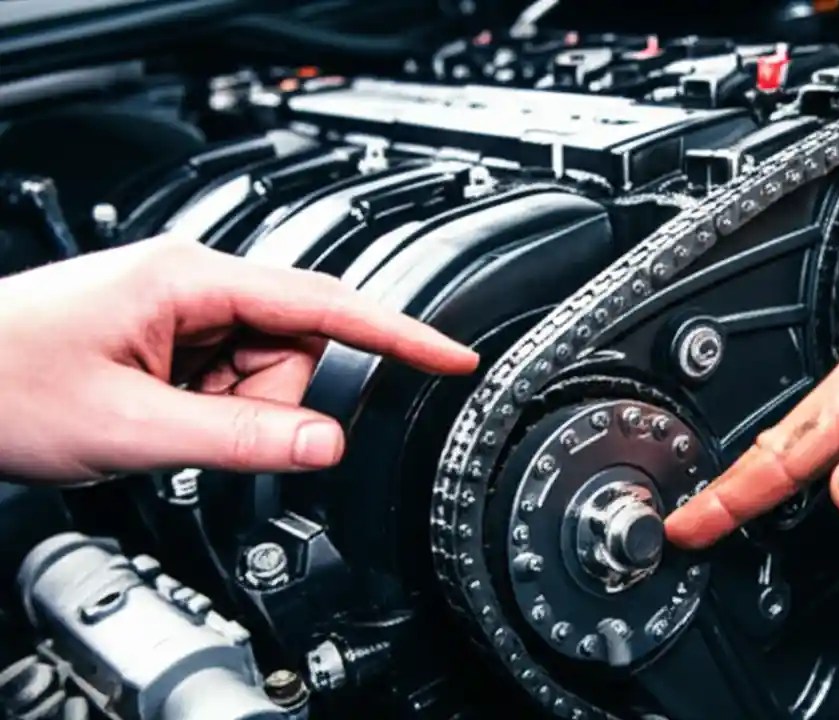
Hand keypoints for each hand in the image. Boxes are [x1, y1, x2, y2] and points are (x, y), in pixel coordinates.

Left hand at [0, 235, 477, 481]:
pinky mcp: (170, 339)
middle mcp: (195, 286)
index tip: (453, 357)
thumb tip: (328, 443)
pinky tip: (159, 417)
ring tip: (161, 423)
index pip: (327, 304)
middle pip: (295, 350)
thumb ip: (241, 437)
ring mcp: (183, 312)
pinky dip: (213, 412)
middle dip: (270, 403)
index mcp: (193, 280)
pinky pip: (230, 381)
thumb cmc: (1, 381)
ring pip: (264, 372)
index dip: (400, 334)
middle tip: (202, 431)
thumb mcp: (131, 425)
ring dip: (235, 412)